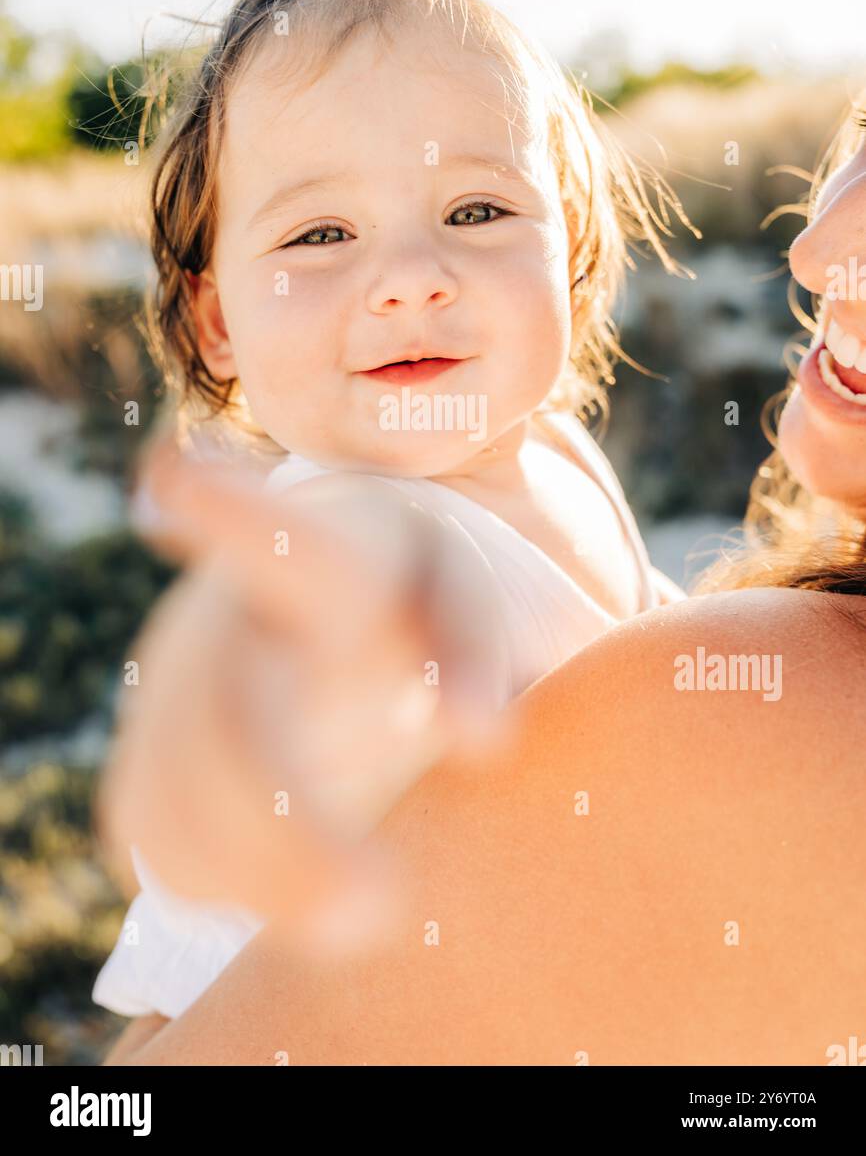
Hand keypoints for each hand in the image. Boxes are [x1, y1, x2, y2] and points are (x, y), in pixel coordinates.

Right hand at [95, 438, 509, 950]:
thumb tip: (481, 741)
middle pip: (223, 716)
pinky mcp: (155, 757)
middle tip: (379, 908)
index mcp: (321, 561)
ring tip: (363, 923)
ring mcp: (178, 691)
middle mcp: (229, 622)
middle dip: (284, 826)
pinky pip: (155, 832)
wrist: (326, 613)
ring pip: (176, 792)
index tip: (174, 482)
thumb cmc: (412, 601)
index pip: (278, 541)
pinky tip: (280, 892)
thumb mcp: (462, 597)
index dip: (225, 515)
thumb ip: (474, 647)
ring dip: (257, 875)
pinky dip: (215, 879)